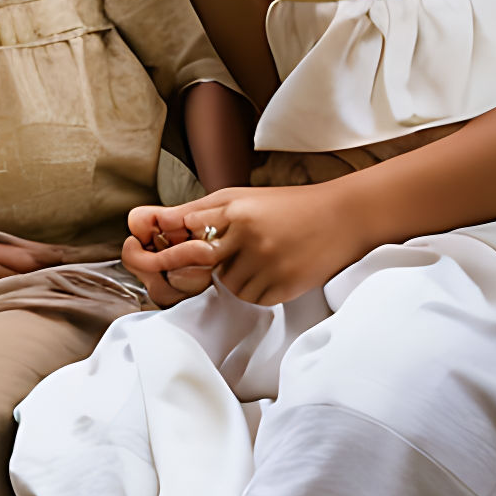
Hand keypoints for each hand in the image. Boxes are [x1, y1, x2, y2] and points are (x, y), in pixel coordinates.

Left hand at [128, 178, 373, 306]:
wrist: (343, 217)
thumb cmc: (285, 206)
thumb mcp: (241, 197)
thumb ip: (198, 210)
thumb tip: (152, 221)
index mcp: (236, 209)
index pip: (188, 231)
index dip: (175, 243)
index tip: (163, 250)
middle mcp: (249, 235)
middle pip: (202, 263)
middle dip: (198, 266)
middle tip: (212, 260)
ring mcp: (268, 262)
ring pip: (227, 285)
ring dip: (234, 278)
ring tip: (259, 259)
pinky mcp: (285, 285)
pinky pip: (252, 299)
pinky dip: (256, 291)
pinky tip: (272, 272)